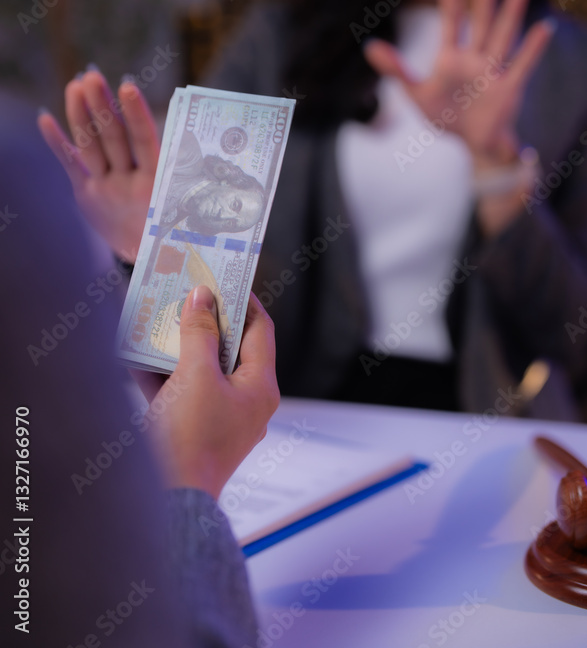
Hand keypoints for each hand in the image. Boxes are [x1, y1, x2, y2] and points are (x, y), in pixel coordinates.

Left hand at [38, 70, 158, 261]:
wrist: (148, 257)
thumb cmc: (170, 214)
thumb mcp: (180, 192)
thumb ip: (173, 160)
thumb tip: (176, 121)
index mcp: (157, 181)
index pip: (144, 140)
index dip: (135, 112)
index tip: (128, 85)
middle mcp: (128, 184)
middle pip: (112, 138)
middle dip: (101, 104)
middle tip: (91, 75)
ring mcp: (104, 190)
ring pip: (90, 147)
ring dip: (81, 113)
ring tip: (76, 84)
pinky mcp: (86, 195)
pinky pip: (70, 165)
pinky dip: (57, 142)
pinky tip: (45, 118)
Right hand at [135, 286, 279, 498]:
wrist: (169, 500)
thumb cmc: (192, 438)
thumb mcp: (196, 375)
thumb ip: (200, 332)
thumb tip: (202, 297)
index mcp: (260, 387)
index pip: (260, 329)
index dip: (243, 300)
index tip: (224, 277)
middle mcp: (246, 401)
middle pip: (230, 348)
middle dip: (206, 320)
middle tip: (187, 292)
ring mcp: (220, 417)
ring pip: (202, 368)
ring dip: (180, 344)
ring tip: (161, 315)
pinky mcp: (193, 429)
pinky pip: (181, 392)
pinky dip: (162, 373)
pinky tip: (136, 353)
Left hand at [364, 0, 554, 165]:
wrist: (471, 144)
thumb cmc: (446, 116)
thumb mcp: (416, 94)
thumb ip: (397, 70)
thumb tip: (370, 46)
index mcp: (452, 57)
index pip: (452, 20)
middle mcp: (475, 58)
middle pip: (482, 21)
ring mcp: (494, 72)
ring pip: (504, 36)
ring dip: (512, 12)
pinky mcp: (509, 90)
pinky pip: (522, 65)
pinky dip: (533, 47)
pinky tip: (544, 27)